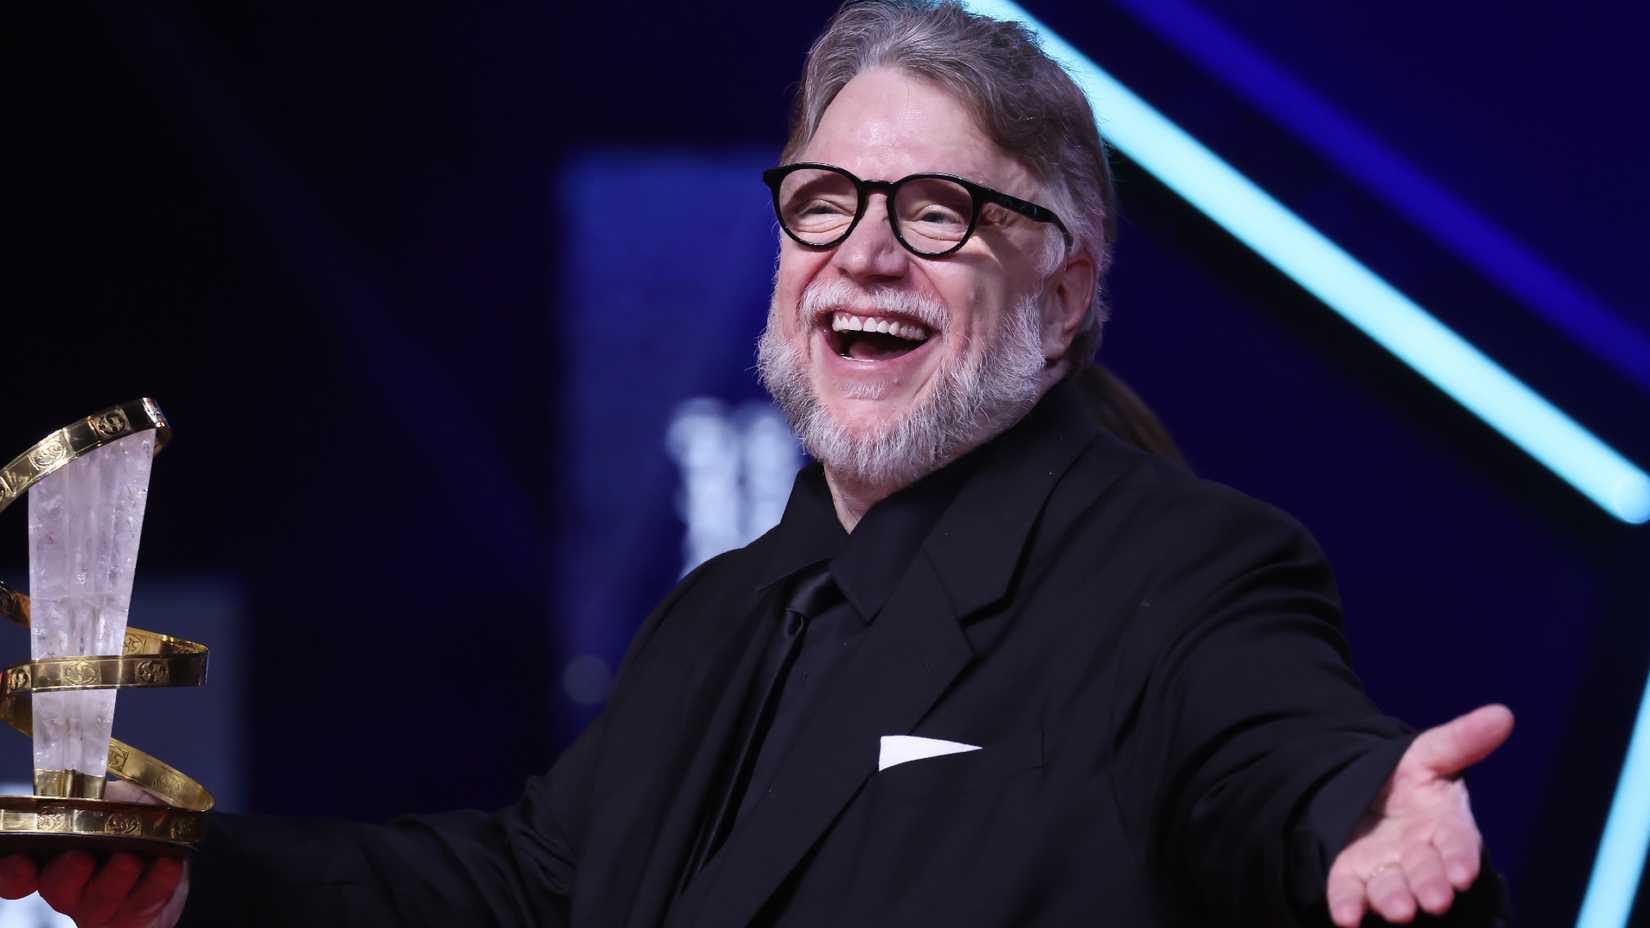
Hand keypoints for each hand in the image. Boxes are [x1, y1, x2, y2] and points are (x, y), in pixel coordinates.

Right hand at [0, 781, 188, 926]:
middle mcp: (71, 882)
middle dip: (66, 872)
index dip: (13, 871)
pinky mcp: (131, 918)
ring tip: (131, 858)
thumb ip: (107, 795)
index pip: (19, 870)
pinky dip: (157, 882)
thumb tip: (101, 793)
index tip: (22, 861)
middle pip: (55, 886)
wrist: (180, 845)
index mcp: (56, 852)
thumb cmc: (139, 818)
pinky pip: (142, 904)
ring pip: (97, 901)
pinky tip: (168, 864)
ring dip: (114, 878)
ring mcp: (99, 904)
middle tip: (81, 856)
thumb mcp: (123, 797)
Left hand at [1326, 704, 1513, 925]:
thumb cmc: (1408, 778)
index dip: (1461, 858)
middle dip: (1431, 887)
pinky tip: (1347, 918)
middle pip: (1427, 873)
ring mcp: (1387, 869)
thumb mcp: (1429, 753)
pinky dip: (1349, 905)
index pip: (1458, 844)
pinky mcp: (1353, 876)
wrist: (1364, 793)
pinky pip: (1350, 892)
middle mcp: (1420, 855)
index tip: (1462, 873)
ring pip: (1392, 888)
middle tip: (1434, 900)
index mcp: (1445, 826)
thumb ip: (1462, 740)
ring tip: (1398, 911)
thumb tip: (1503, 713)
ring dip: (1394, 900)